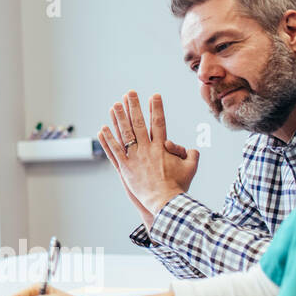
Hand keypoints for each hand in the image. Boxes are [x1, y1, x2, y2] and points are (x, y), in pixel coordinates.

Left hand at [98, 91, 199, 220]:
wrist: (166, 201)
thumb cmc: (178, 186)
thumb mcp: (190, 169)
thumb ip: (192, 156)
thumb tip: (193, 149)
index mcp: (162, 148)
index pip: (159, 123)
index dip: (156, 108)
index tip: (154, 96)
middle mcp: (147, 149)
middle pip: (139, 124)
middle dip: (134, 107)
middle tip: (130, 93)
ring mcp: (135, 158)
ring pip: (125, 134)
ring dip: (119, 118)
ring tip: (115, 105)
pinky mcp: (125, 168)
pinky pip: (114, 151)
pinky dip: (107, 140)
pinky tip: (102, 129)